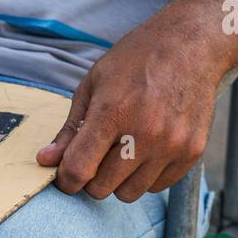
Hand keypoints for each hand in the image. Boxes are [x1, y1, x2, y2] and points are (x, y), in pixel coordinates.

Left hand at [36, 16, 229, 201]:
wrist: (191, 44)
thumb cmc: (136, 60)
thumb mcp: (92, 85)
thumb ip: (70, 129)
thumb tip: (46, 161)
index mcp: (113, 113)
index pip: (79, 170)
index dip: (66, 179)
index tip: (66, 174)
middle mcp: (145, 134)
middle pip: (102, 189)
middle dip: (91, 178)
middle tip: (96, 156)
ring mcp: (171, 145)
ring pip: (129, 193)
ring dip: (119, 180)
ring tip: (123, 150)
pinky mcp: (191, 152)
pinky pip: (157, 187)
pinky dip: (146, 176)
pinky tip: (146, 149)